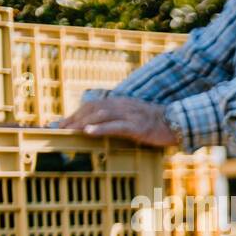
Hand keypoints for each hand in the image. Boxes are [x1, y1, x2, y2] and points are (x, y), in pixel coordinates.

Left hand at [58, 97, 177, 146]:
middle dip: (73, 118)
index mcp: (119, 103)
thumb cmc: (155, 123)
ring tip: (68, 130)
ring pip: (100, 115)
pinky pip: (116, 126)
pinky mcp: (137, 126)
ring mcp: (129, 115)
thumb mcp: (134, 117)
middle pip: (91, 109)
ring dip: (82, 123)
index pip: (91, 106)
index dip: (74, 114)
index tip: (60, 123)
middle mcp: (121, 105)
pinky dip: (101, 128)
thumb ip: (118, 119)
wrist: (177, 122)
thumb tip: (100, 127)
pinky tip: (89, 132)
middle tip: (58, 129)